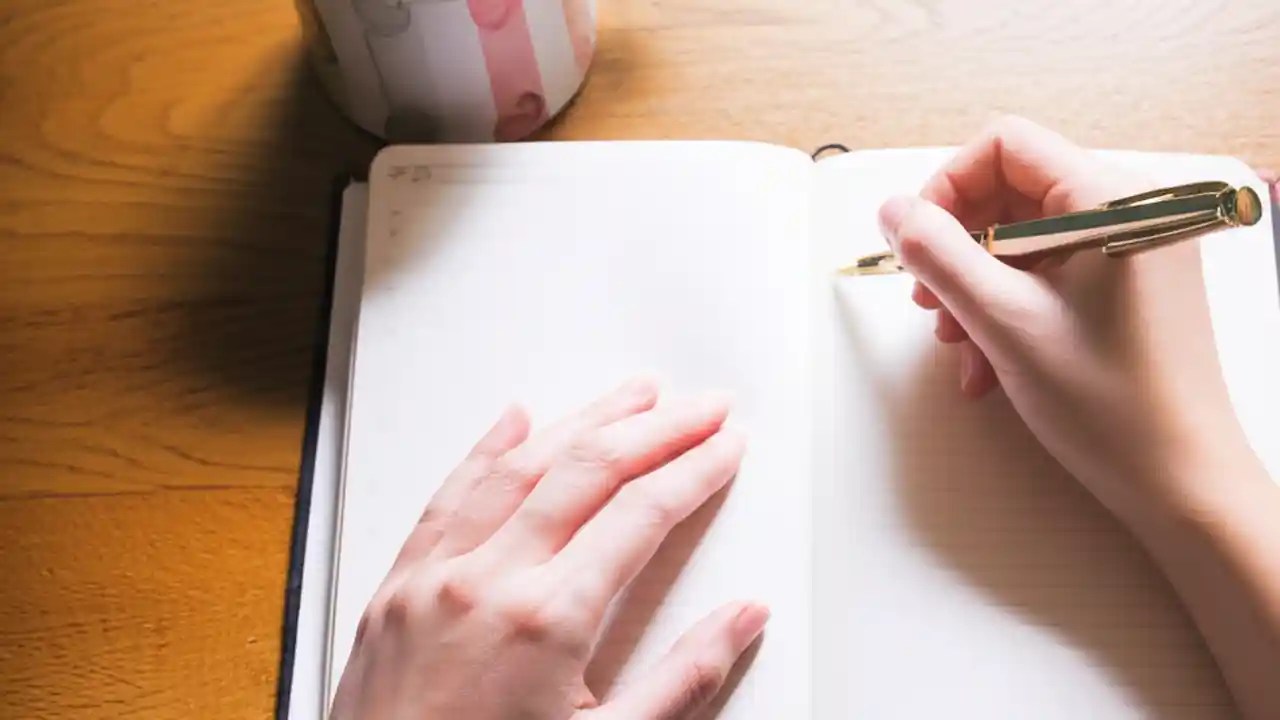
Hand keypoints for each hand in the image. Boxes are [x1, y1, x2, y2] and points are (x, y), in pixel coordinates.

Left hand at [330, 378, 767, 719]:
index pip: (641, 515)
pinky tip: (516, 418)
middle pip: (588, 470)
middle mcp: (488, 580)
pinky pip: (447, 496)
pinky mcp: (397, 585)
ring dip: (583, 421)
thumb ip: (682, 680)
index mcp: (547, 621)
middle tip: (702, 407)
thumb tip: (743, 619)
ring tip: (632, 395)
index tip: (727, 446)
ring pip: (519, 466)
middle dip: (656, 429)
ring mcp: (435, 576)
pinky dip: (486, 450)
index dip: (695, 471)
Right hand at [876, 115, 1264, 523]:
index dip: (947, 188)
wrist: (1181, 482)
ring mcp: (1131, 249)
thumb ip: (939, 255)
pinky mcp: (1128, 286)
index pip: (1006, 146)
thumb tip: (893, 209)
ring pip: (1023, 240)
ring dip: (976, 289)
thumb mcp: (1003, 321)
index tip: (916, 244)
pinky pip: (1049, 274)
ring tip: (959, 347)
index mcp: (1109, 199)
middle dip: (958, 248)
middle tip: (928, 304)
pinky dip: (1008, 309)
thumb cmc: (1107, 403)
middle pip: (1011, 193)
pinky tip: (987, 363)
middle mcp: (1128, 210)